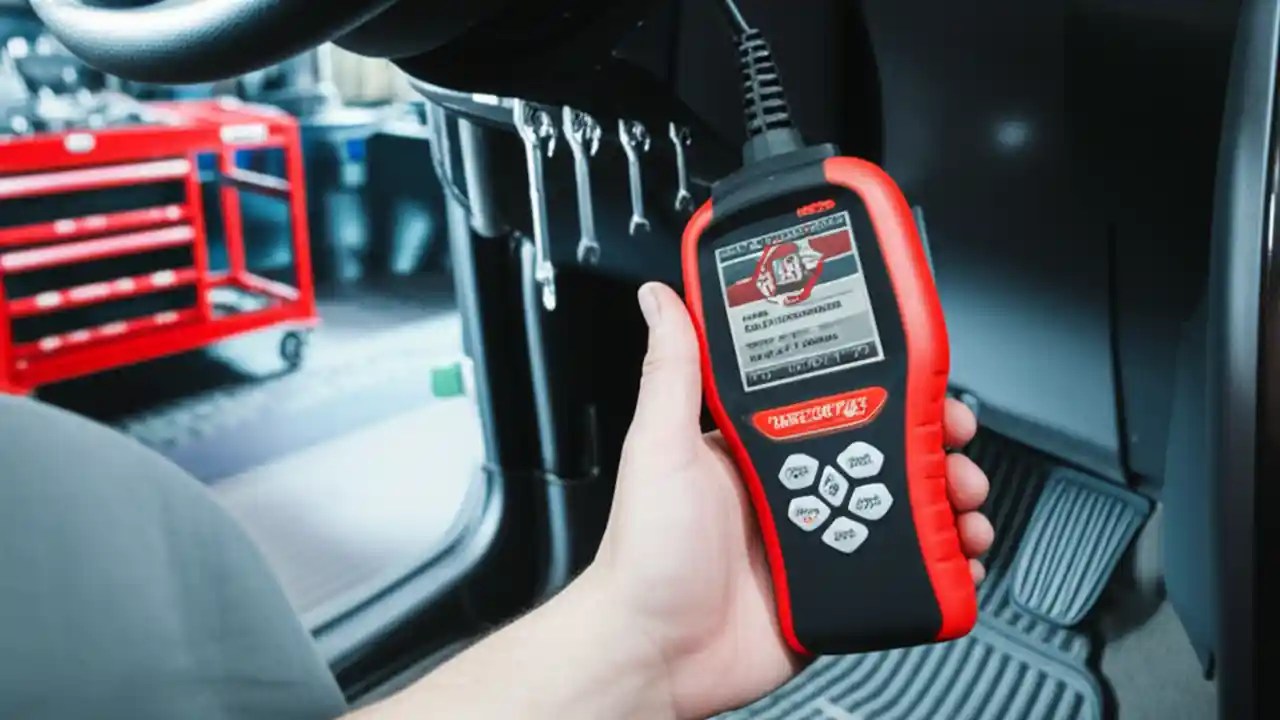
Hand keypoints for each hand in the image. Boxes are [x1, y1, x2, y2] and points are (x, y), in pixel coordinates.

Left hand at [589, 283, 993, 718]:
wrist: (655, 652)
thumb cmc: (646, 553)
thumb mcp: (659, 447)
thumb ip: (672, 371)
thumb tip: (660, 298)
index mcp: (759, 448)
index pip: (840, 401)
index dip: (889, 389)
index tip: (925, 381)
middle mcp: (794, 488)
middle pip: (884, 453)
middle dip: (933, 445)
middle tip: (956, 444)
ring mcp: (818, 538)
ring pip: (902, 508)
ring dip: (945, 500)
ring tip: (963, 502)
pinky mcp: (835, 588)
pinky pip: (900, 568)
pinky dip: (937, 560)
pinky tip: (954, 553)